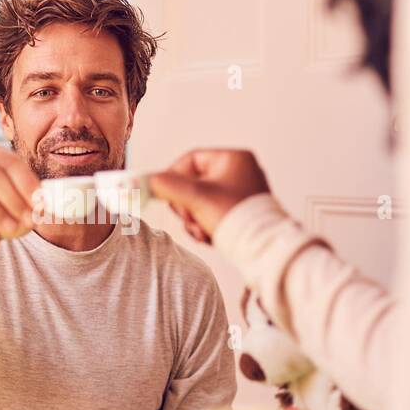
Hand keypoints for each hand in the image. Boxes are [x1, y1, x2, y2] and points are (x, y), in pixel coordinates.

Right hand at [148, 149, 270, 242]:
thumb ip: (168, 185)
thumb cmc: (235, 217)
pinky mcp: (240, 213)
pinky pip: (212, 213)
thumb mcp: (196, 197)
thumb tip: (146, 180)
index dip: (173, 176)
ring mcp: (241, 193)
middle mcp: (240, 172)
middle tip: (186, 216)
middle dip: (185, 204)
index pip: (191, 160)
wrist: (263, 250)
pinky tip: (208, 236)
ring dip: (193, 218)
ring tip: (201, 230)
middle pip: (194, 183)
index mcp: (234, 159)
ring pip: (200, 201)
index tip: (163, 192)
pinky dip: (205, 225)